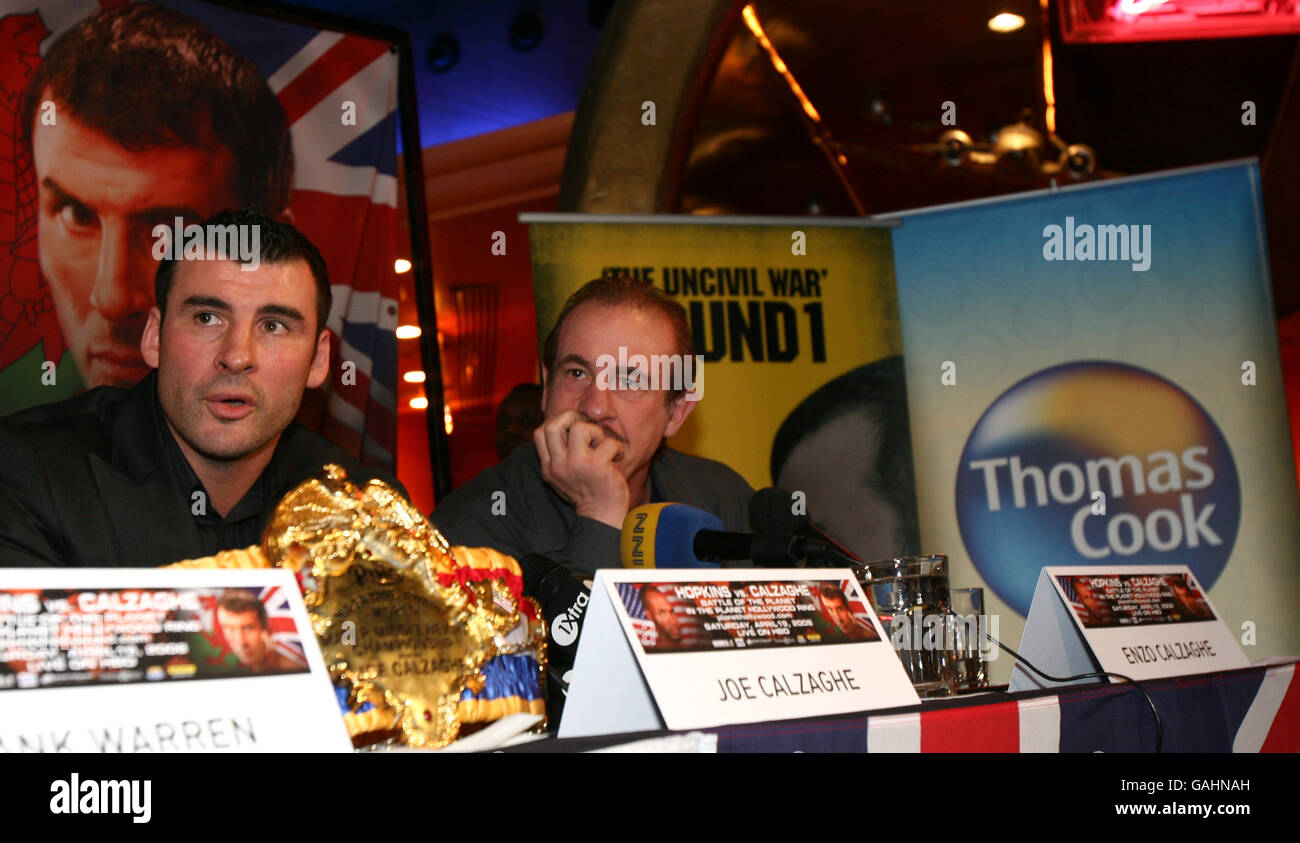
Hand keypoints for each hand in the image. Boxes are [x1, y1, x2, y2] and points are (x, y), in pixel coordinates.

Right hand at [534, 410, 629, 528]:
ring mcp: (578, 465)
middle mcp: (559, 465)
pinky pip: (608, 442)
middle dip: (572, 417)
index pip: (540, 433)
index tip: (572, 427)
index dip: (557, 422)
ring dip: (596, 431)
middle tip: (586, 428)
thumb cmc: (587, 492)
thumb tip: (569, 425)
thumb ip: (560, 455)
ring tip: (602, 444)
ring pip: (580, 428)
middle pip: (554, 425)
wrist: (602, 516)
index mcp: (550, 466)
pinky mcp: (597, 467)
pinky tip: (618, 456)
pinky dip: (617, 446)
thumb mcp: (564, 476)